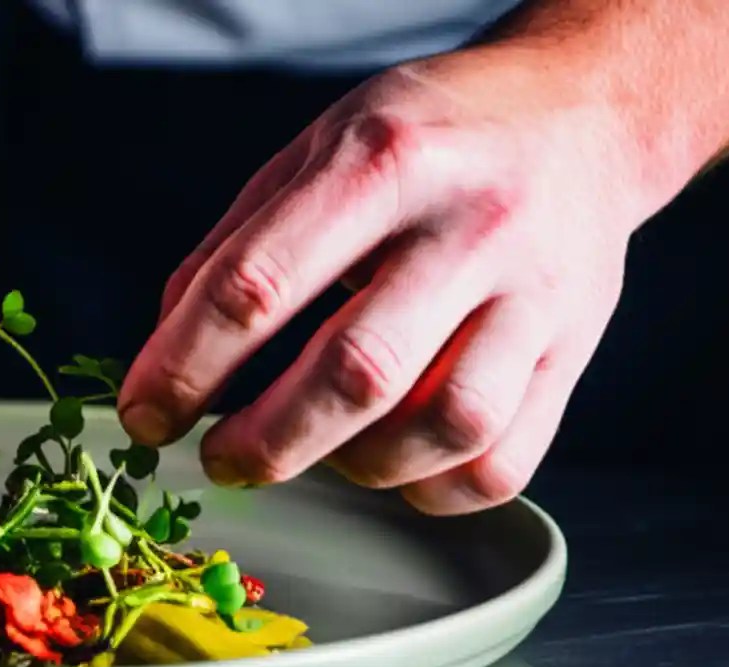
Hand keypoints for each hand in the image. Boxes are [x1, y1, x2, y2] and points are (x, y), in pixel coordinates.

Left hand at [119, 48, 659, 514]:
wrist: (582, 115)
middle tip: (222, 458)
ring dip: (355, 466)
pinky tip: (392, 459)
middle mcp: (470, 225)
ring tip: (318, 449)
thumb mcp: (319, 146)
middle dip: (266, 440)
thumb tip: (169, 348)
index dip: (185, 363)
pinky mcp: (573, 349)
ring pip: (442, 427)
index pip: (260, 282)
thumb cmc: (433, 133)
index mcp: (384, 159)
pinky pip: (501, 463)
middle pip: (357, 370)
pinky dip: (431, 489)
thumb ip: (238, 242)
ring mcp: (536, 293)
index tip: (146, 413)